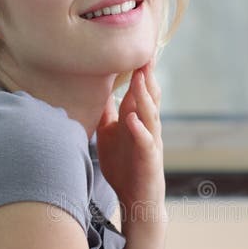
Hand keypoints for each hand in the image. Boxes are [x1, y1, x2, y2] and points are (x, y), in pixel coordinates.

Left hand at [96, 62, 165, 222]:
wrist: (135, 198)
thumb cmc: (123, 165)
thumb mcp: (109, 133)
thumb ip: (107, 112)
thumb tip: (96, 88)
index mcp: (138, 119)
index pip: (140, 91)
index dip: (140, 72)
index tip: (137, 50)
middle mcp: (147, 127)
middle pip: (150, 98)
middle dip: (147, 77)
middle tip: (144, 55)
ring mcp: (150, 143)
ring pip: (151, 116)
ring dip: (145, 98)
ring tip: (140, 80)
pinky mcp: (149, 161)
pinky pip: (145, 143)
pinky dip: (139, 131)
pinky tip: (132, 120)